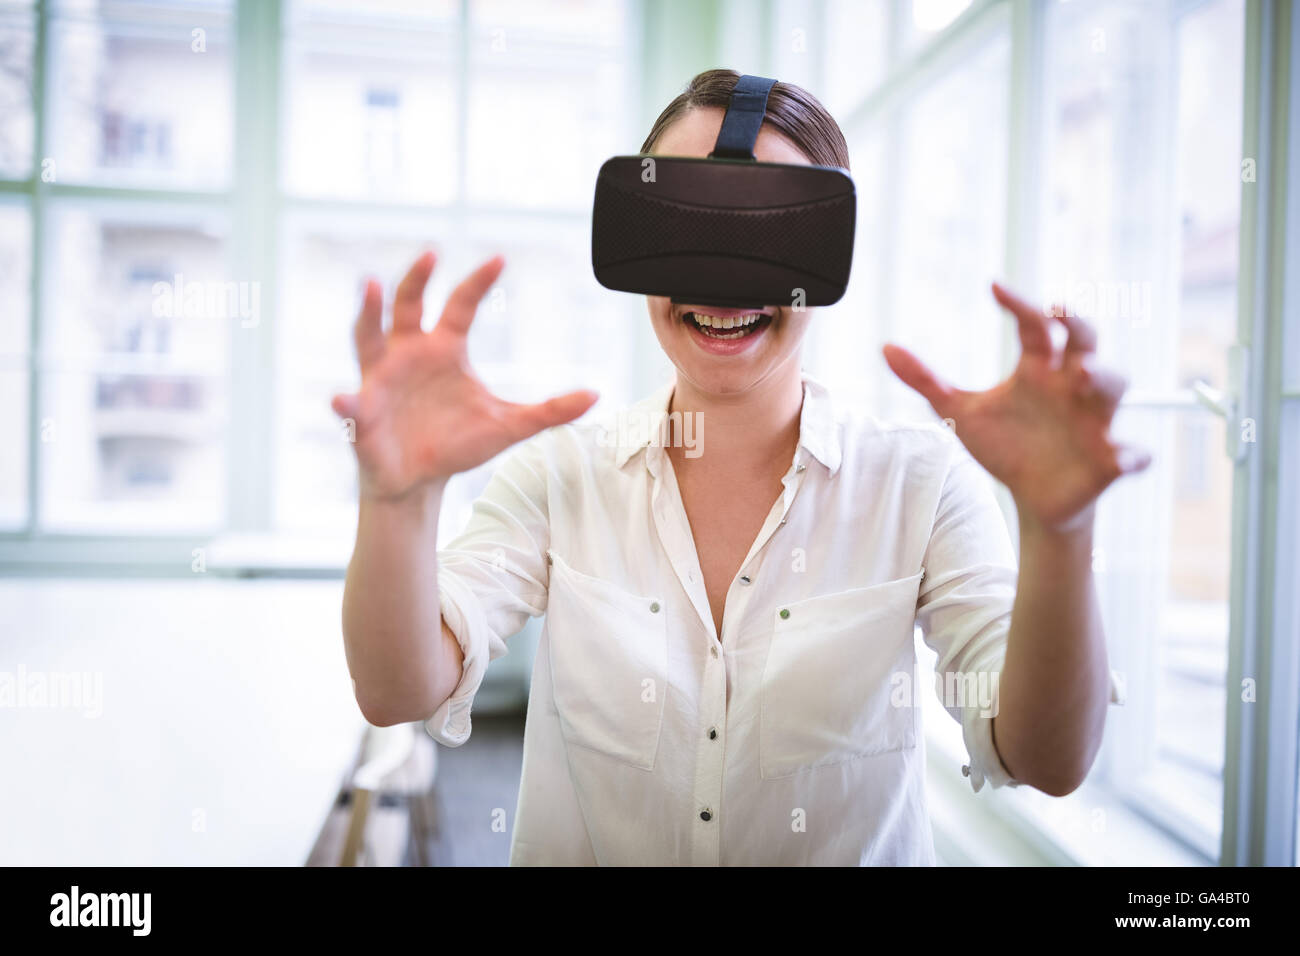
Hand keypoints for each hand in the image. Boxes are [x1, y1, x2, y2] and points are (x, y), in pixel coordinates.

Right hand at [332, 251, 598, 500]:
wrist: (420, 480)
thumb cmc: (457, 444)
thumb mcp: (509, 426)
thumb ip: (550, 411)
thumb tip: (596, 395)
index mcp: (444, 348)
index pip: (461, 305)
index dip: (479, 282)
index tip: (500, 259)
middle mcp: (409, 352)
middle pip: (409, 304)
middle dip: (418, 279)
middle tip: (431, 254)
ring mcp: (381, 377)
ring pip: (368, 336)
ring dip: (368, 312)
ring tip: (369, 287)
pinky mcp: (362, 412)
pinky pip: (351, 405)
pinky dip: (346, 403)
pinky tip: (342, 401)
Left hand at [882, 282, 1150, 532]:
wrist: (1032, 497)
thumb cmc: (1006, 446)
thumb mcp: (961, 412)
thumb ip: (926, 380)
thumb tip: (885, 347)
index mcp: (1039, 369)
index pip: (1034, 326)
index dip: (1019, 303)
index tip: (994, 285)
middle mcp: (1072, 386)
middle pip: (1086, 342)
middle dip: (1079, 324)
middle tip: (1060, 312)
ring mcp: (1094, 420)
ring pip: (1115, 386)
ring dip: (1106, 377)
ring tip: (1085, 375)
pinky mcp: (1108, 459)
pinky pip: (1132, 453)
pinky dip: (1134, 454)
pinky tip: (1124, 458)